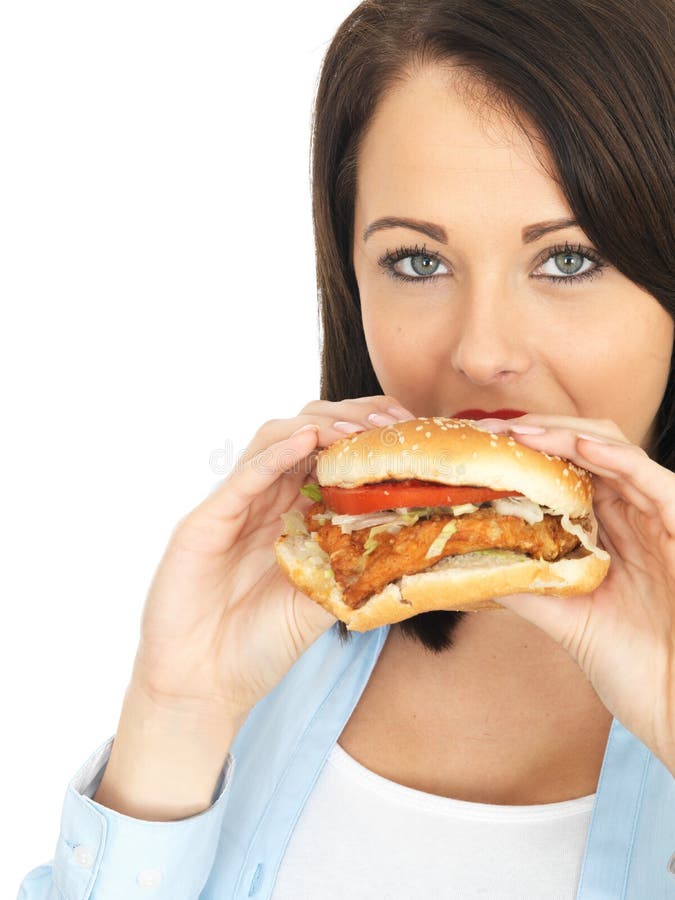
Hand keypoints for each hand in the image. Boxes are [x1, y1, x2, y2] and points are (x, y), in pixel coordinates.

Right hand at [130, 395, 415, 721]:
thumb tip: (413, 545)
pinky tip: (306, 441)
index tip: (409, 434)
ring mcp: (234, 505)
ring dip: (318, 427)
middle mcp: (265, 499)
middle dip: (351, 419)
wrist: (204, 685)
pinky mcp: (204, 522)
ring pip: (273, 439)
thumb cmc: (259, 644)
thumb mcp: (323, 602)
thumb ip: (355, 569)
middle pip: (307, 432)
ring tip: (356, 430)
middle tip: (391, 426)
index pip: (332, 453)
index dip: (369, 435)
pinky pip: (242, 478)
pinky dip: (275, 455)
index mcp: (294, 512)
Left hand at [474, 414, 674, 774]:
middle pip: (587, 451)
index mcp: (611, 533)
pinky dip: (616, 456)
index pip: (567, 473)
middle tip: (487, 431)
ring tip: (517, 430)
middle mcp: (636, 518)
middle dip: (536, 433)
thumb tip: (472, 564)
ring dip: (564, 434)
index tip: (477, 447)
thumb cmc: (636, 671)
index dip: (525, 454)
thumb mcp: (567, 620)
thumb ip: (529, 586)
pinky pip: (654, 480)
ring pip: (616, 452)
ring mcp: (662, 522)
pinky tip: (578, 446)